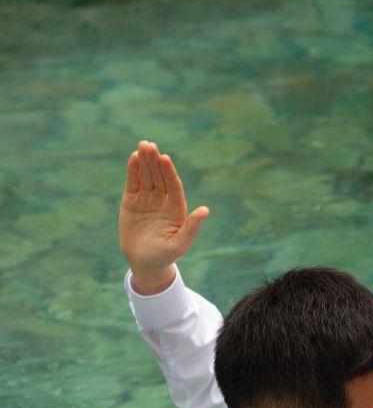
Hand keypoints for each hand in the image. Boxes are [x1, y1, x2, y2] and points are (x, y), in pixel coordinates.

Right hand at [119, 140, 208, 293]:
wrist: (143, 262)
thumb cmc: (164, 256)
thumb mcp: (179, 245)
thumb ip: (191, 228)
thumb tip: (206, 210)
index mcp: (176, 208)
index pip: (173, 186)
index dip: (169, 172)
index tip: (165, 159)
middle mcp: (163, 200)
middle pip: (159, 177)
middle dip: (155, 162)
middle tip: (150, 146)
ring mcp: (147, 198)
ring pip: (147, 176)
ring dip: (144, 161)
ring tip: (143, 145)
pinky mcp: (132, 200)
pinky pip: (133, 182)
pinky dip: (133, 170)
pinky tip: (133, 157)